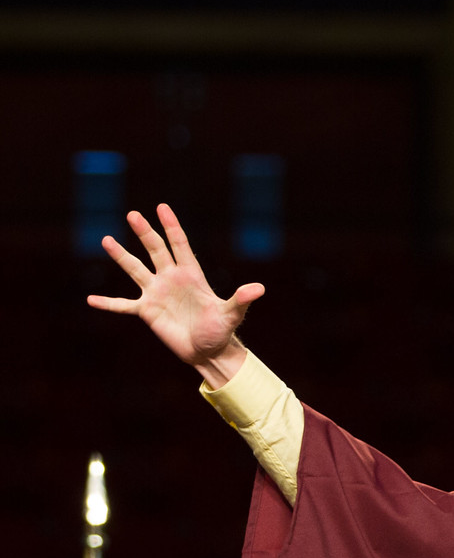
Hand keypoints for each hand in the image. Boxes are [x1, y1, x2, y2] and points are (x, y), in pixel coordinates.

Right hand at [86, 204, 264, 388]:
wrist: (208, 351)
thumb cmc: (221, 331)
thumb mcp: (231, 314)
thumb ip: (241, 300)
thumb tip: (259, 288)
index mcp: (191, 275)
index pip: (180, 245)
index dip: (171, 226)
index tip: (162, 207)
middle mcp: (171, 279)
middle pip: (155, 250)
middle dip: (145, 232)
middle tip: (132, 214)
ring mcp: (157, 294)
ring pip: (135, 270)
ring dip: (121, 256)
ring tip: (106, 240)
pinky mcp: (147, 311)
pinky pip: (124, 305)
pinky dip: (108, 303)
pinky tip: (91, 299)